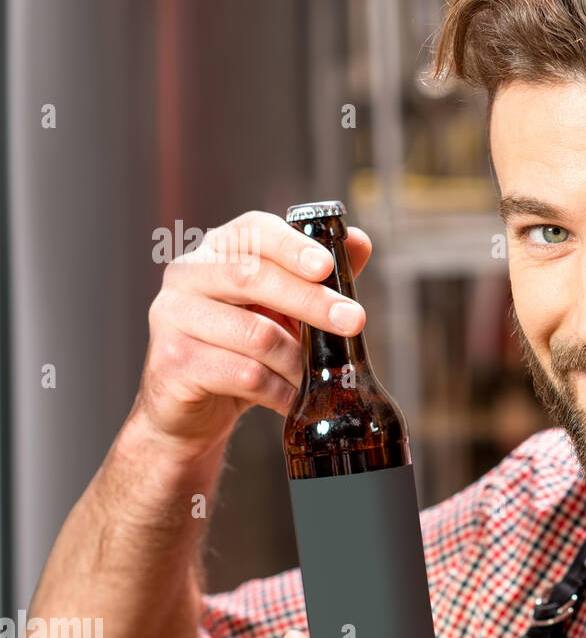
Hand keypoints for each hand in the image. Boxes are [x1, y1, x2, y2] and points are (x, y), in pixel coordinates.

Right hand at [136, 211, 373, 460]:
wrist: (191, 407)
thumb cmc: (240, 348)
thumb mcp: (281, 309)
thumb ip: (316, 276)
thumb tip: (359, 241)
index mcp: (216, 251)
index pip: (253, 230)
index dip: (292, 245)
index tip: (327, 265)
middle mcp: (187, 274)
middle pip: (253, 277)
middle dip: (311, 300)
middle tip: (354, 321)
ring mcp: (173, 316)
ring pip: (254, 334)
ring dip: (297, 360)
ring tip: (318, 376)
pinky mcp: (173, 361)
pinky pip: (244, 374)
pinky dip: (280, 390)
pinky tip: (293, 398)